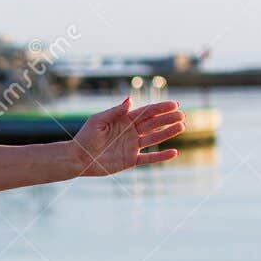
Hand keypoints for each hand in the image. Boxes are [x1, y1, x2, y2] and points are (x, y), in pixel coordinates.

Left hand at [71, 95, 185, 176]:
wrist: (78, 158)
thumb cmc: (85, 137)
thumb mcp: (98, 120)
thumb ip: (115, 111)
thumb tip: (131, 99)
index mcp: (124, 120)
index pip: (146, 112)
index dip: (160, 108)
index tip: (174, 104)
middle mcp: (130, 132)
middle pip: (153, 124)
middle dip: (168, 119)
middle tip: (182, 115)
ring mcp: (132, 146)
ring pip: (154, 138)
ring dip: (168, 133)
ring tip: (182, 127)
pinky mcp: (130, 160)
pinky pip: (149, 158)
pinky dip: (161, 156)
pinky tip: (175, 152)